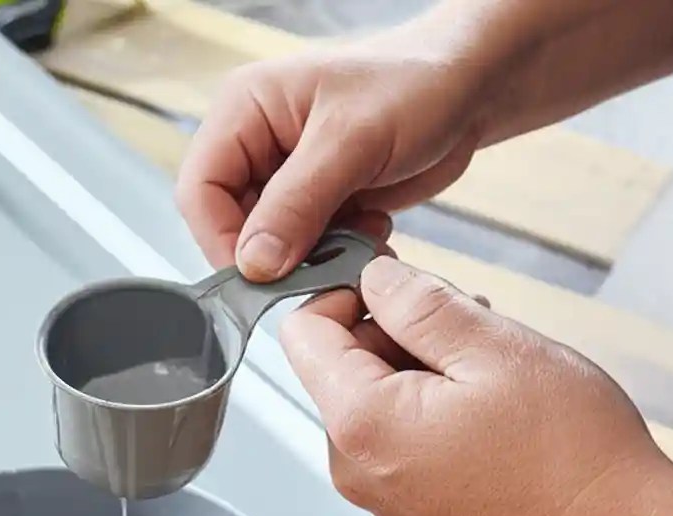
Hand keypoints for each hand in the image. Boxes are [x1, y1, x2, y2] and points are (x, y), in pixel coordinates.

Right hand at [176, 25, 494, 280]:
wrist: (472, 86)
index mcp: (244, 109)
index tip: (262, 274)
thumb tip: (253, 264)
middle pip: (229, 221)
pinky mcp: (317, 199)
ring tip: (358, 238)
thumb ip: (297, 204)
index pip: (200, 189)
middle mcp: (256, 142)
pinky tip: (371, 234)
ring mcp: (285, 174)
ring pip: (269, 242)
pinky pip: (305, 246)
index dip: (222, 238)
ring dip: (309, 256)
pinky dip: (335, 255)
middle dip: (273, 252)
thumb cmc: (416, 83)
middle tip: (318, 266)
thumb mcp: (352, 141)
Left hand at [279, 257, 672, 515]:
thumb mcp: (493, 347)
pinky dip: (431, 409)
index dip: (343, 292)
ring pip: (374, 401)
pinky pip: (398, 440)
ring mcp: (384, 496)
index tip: (392, 281)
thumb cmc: (572, 456)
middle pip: (339, 367)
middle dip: (394, 331)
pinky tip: (489, 406)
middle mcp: (357, 469)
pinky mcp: (413, 511)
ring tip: (490, 367)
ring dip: (420, 368)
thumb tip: (374, 280)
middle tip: (466, 324)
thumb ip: (418, 303)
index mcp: (362, 423)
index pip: (302, 334)